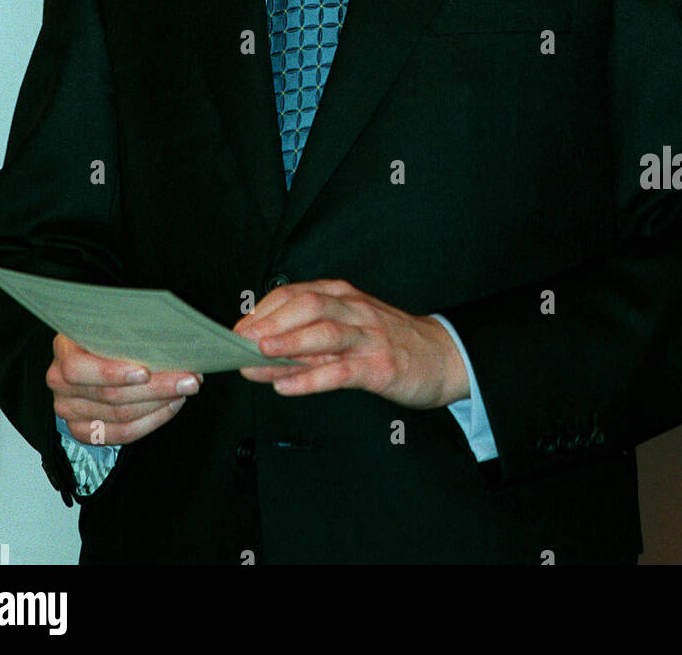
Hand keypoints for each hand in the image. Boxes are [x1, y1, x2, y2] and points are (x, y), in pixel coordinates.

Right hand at [47, 334, 201, 445]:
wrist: (87, 355)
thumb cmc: (105, 334)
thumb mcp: (108, 323)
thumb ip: (127, 328)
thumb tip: (169, 332)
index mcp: (64, 352)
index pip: (79, 369)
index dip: (112, 373)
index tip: (146, 372)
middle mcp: (61, 385)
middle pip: (110, 395)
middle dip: (156, 387)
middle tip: (190, 379)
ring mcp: (70, 411)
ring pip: (121, 417)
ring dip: (160, 403)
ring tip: (186, 389)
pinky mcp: (84, 431)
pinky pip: (121, 435)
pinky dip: (151, 421)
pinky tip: (171, 405)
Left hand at [233, 279, 469, 409]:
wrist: (443, 356)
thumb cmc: (389, 343)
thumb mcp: (349, 331)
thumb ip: (309, 339)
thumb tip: (260, 352)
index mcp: (343, 296)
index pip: (295, 294)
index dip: (263, 311)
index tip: (237, 330)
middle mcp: (354, 310)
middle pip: (307, 306)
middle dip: (269, 323)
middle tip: (240, 343)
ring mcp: (369, 337)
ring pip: (324, 333)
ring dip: (287, 343)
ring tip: (258, 355)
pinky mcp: (380, 366)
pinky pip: (342, 371)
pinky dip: (312, 379)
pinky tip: (287, 387)